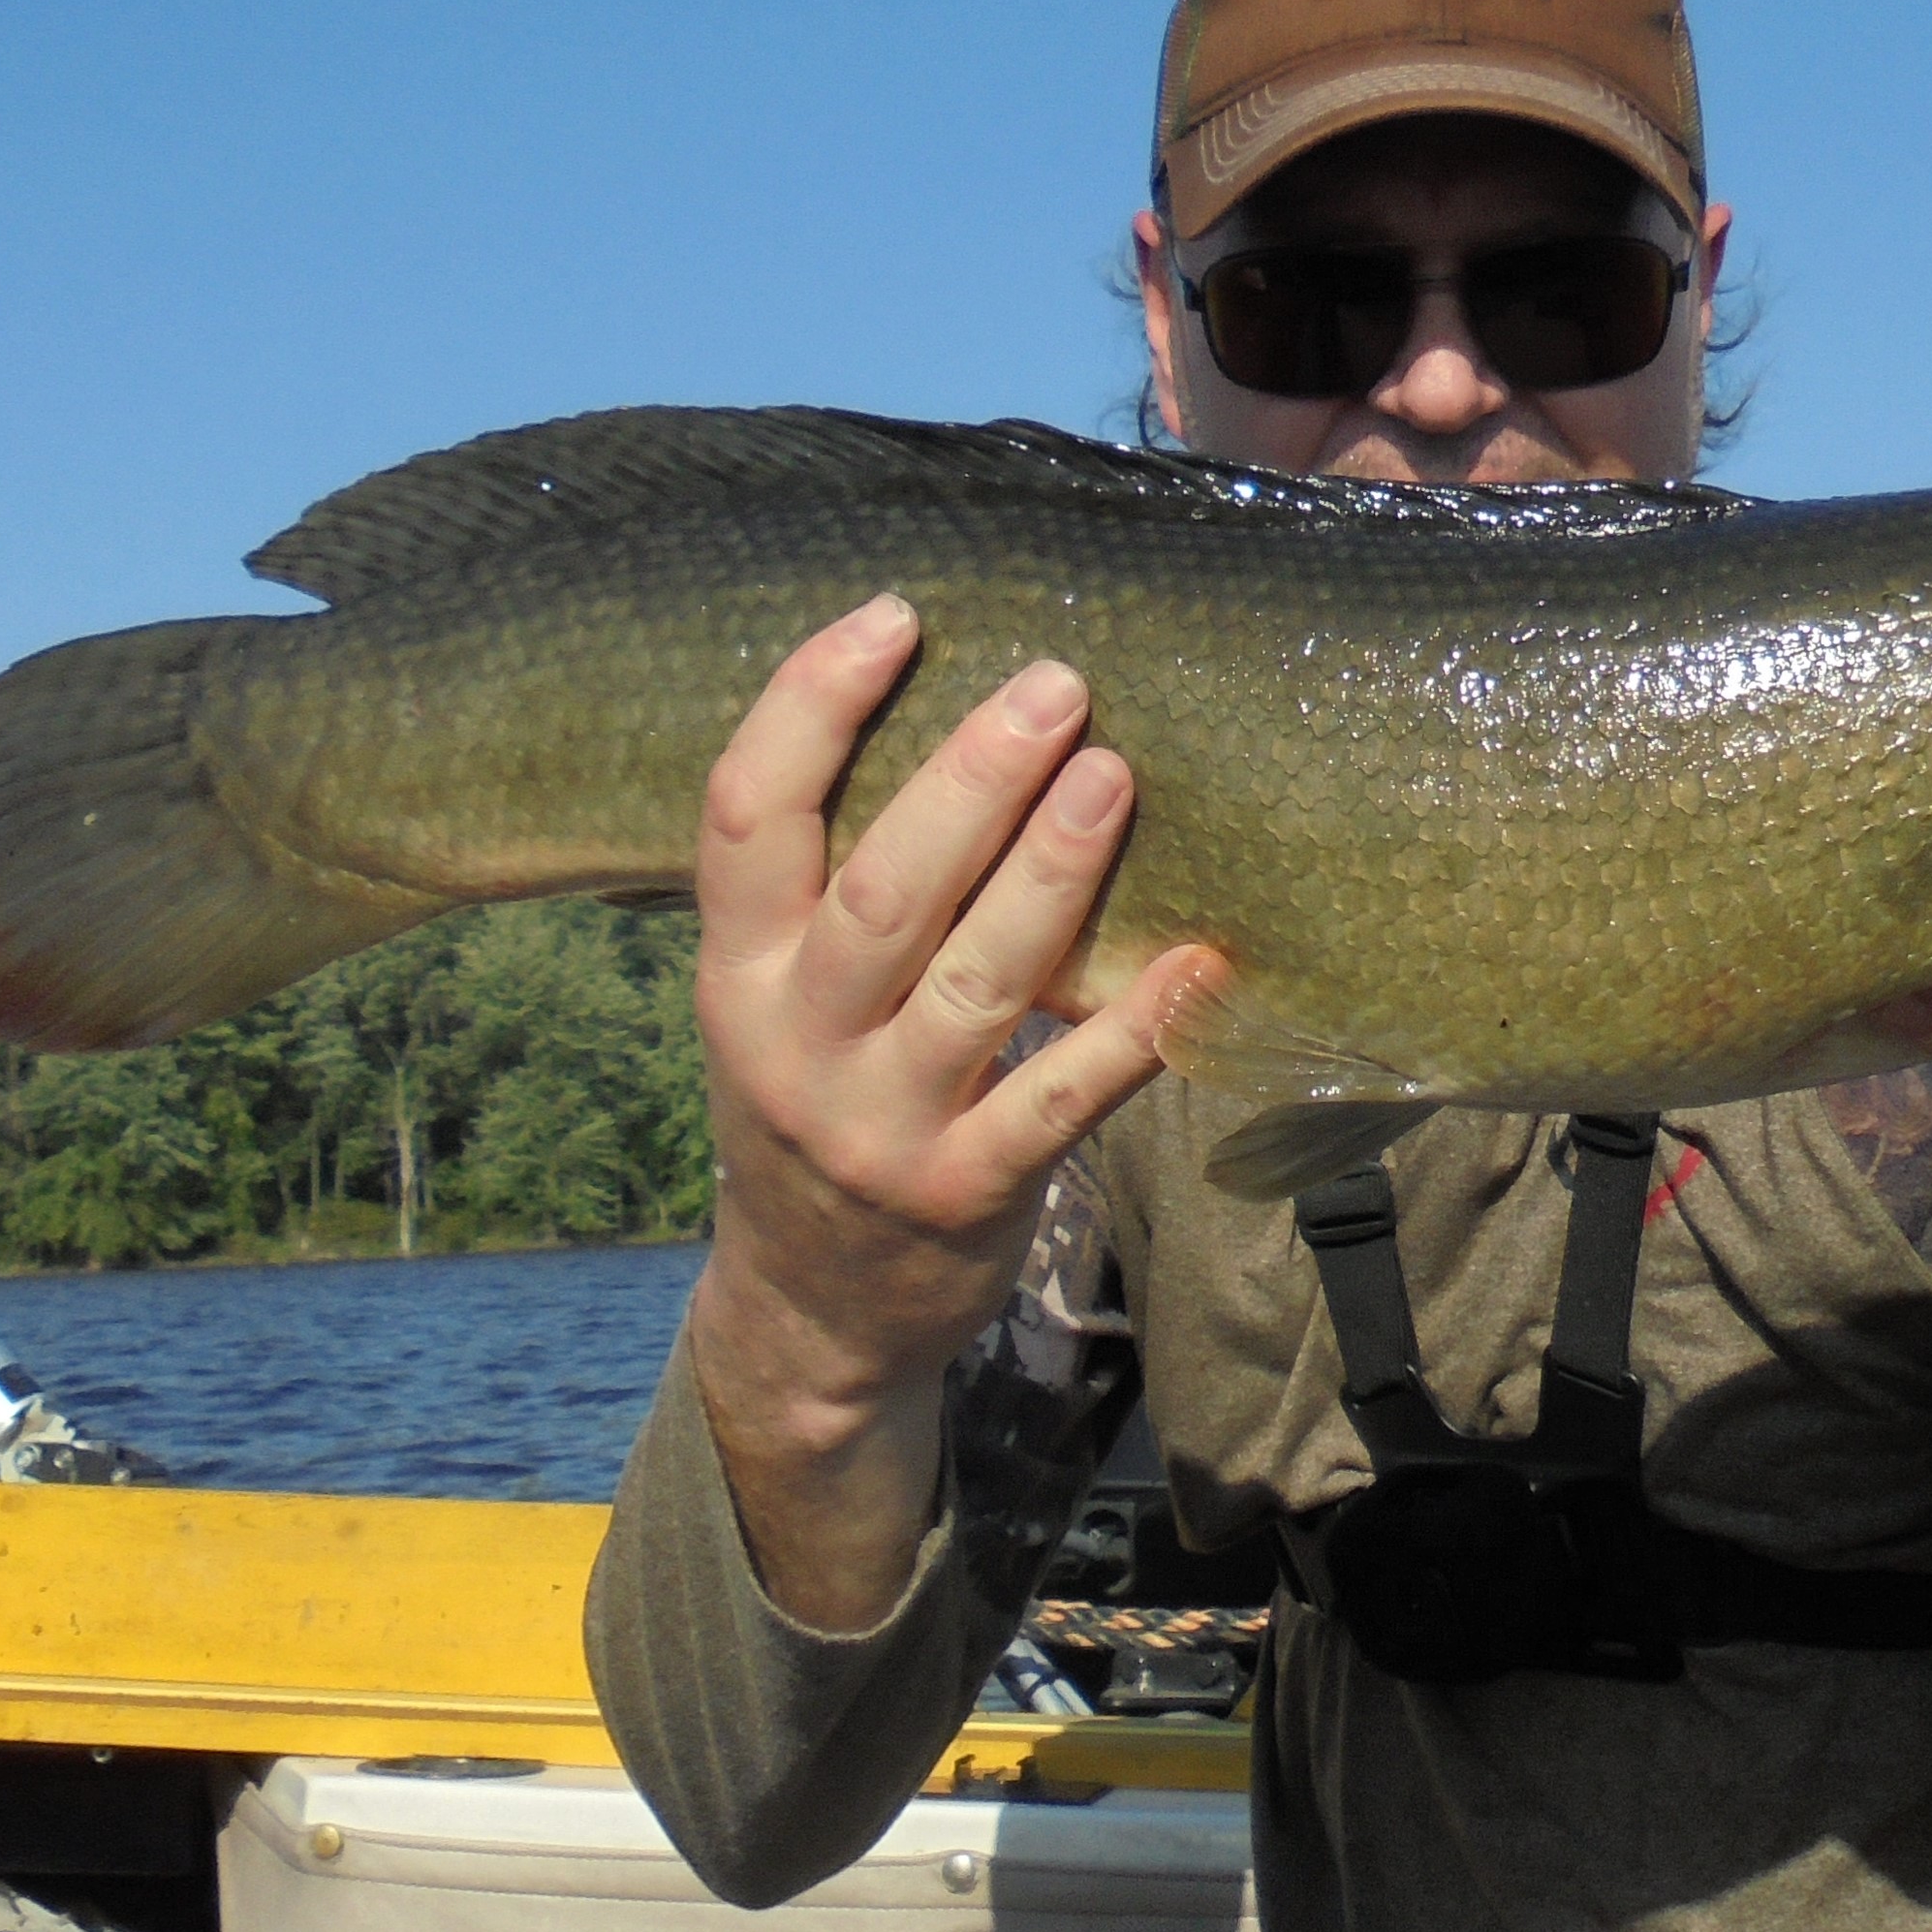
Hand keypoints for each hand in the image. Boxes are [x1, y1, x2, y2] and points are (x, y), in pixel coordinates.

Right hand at [684, 596, 1217, 1623]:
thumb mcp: (771, 1004)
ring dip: (1053, 874)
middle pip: (882, 891)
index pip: (743, 818)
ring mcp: (880, 1128)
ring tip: (1115, 774)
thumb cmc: (817, 1104)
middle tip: (1055, 682)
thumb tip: (954, 714)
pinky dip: (1134, 1030)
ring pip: (976, 984)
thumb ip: (827, 892)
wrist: (810, 1316)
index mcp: (732, 978)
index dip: (810, 706)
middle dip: (970, 779)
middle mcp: (792, 1048)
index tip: (896, 614)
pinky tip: (1200, 963)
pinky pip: (1063, 1100)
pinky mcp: (969, 1194)